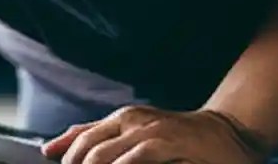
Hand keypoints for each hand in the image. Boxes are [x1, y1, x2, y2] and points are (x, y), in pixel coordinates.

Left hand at [42, 105, 269, 163]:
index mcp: (121, 118)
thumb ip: (94, 136)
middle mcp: (133, 122)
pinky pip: (137, 159)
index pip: (82, 139)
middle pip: (91, 150)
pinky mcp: (170, 146)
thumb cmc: (176, 136)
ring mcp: (152, 133)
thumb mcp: (133, 131)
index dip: (69, 160)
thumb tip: (50, 149)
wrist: (227, 132)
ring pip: (108, 156)